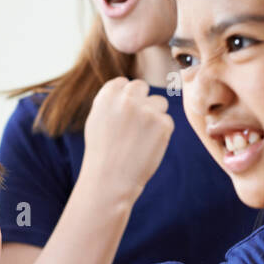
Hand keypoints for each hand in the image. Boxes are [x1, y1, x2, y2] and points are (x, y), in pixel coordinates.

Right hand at [80, 78, 173, 199]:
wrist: (109, 181)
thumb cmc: (101, 154)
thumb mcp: (96, 121)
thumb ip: (112, 102)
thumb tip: (127, 87)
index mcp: (108, 95)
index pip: (123, 83)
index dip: (124, 100)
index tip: (122, 116)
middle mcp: (127, 98)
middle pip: (141, 87)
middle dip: (141, 102)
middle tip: (134, 126)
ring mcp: (146, 110)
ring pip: (159, 103)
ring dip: (154, 117)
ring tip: (140, 139)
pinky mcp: (163, 124)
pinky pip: (167, 122)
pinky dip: (160, 134)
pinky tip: (147, 148)